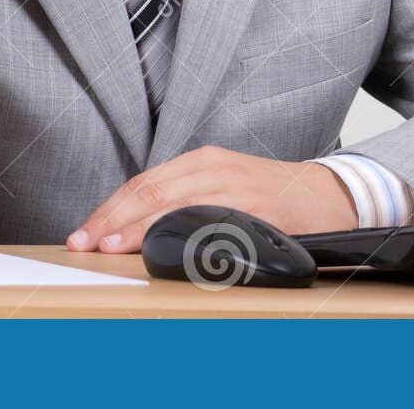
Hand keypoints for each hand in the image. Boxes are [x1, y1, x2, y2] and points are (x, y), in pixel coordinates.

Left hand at [66, 146, 359, 252]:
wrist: (328, 195)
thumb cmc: (270, 195)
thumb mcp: (224, 184)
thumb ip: (187, 198)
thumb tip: (135, 231)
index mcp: (202, 161)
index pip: (143, 184)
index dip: (110, 209)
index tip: (84, 232)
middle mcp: (214, 169)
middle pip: (151, 193)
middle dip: (113, 220)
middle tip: (85, 243)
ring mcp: (236, 188)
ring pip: (175, 207)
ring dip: (138, 230)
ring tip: (111, 248)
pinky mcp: (258, 209)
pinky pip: (214, 223)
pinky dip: (185, 237)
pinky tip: (164, 251)